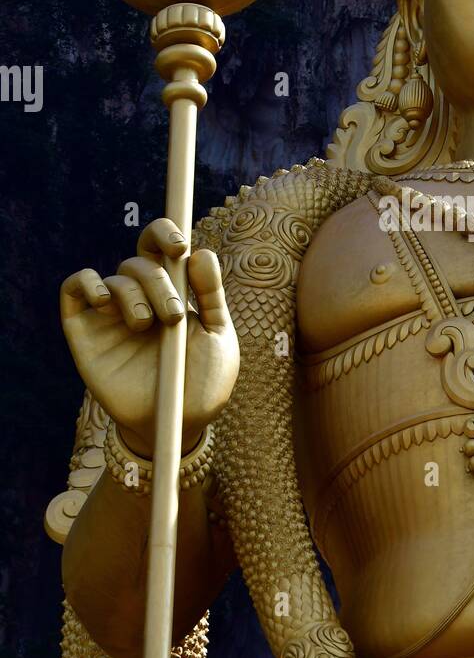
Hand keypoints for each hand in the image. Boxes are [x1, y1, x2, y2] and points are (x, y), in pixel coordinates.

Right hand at [60, 218, 239, 455]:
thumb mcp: (217, 336)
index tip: (178, 246)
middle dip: (158, 281)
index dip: (164, 234)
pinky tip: (104, 300)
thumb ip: (211, 294)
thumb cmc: (203, 382)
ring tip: (146, 325)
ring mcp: (111, 315)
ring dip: (133, 294)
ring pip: (114, 279)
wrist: (178, 424)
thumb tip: (201, 252)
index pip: (160, 247)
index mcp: (173, 292)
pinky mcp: (83, 333)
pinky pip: (73, 290)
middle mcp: (140, 298)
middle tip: (173, 315)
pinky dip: (86, 283)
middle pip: (139, 262)